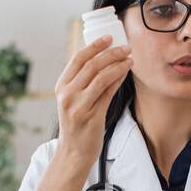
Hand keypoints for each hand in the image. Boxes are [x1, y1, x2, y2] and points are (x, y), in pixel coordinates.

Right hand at [54, 35, 132, 166]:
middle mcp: (67, 94)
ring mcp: (78, 106)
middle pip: (91, 65)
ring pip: (101, 77)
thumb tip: (104, 59)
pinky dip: (118, 79)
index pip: (77, 59)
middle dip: (111, 53)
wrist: (73, 152)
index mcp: (61, 87)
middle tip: (126, 47)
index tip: (109, 38)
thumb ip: (83, 82)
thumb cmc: (76, 125)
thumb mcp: (74, 100)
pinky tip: (126, 72)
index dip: (94, 46)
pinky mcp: (91, 116)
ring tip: (129, 58)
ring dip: (117, 64)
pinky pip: (108, 92)